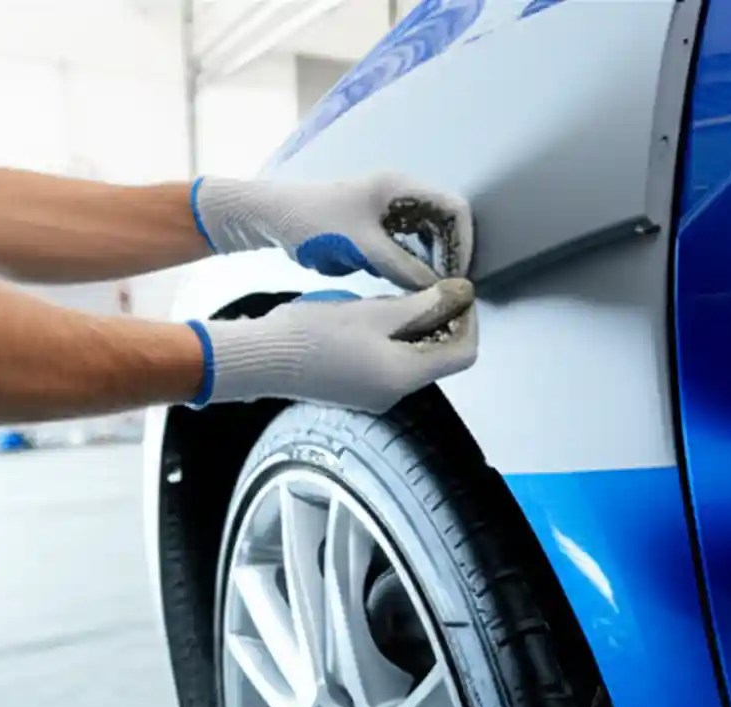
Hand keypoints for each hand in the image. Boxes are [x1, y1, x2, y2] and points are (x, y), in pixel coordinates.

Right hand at [186, 279, 477, 412]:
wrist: (262, 358)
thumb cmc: (315, 333)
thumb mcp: (375, 311)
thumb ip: (423, 304)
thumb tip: (463, 294)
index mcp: (405, 376)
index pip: (464, 353)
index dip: (468, 320)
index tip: (456, 292)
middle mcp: (395, 394)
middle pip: (439, 356)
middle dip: (439, 320)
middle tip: (424, 288)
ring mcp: (374, 395)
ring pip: (413, 357)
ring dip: (413, 327)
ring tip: (392, 298)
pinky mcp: (356, 389)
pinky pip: (388, 362)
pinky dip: (390, 338)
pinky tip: (369, 315)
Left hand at [191, 172, 472, 288]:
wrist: (268, 216)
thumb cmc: (312, 222)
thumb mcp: (361, 247)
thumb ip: (402, 267)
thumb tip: (438, 289)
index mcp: (400, 189)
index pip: (455, 210)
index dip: (463, 244)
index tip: (456, 276)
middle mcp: (399, 195)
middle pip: (445, 225)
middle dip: (449, 257)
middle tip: (445, 290)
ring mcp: (386, 210)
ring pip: (426, 238)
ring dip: (431, 264)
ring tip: (428, 293)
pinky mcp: (373, 227)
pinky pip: (406, 247)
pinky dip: (411, 266)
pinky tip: (405, 287)